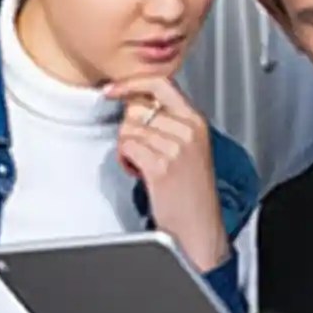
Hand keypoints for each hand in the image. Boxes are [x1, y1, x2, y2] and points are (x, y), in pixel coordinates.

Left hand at [105, 76, 226, 272]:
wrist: (198, 229)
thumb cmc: (192, 194)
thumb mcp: (189, 149)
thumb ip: (169, 123)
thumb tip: (135, 104)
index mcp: (196, 121)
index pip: (161, 83)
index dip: (132, 83)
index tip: (114, 89)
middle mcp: (188, 130)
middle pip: (137, 108)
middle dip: (129, 128)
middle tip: (140, 150)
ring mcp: (176, 147)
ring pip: (129, 129)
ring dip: (128, 148)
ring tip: (144, 166)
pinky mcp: (161, 165)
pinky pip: (127, 147)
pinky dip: (126, 160)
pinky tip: (139, 172)